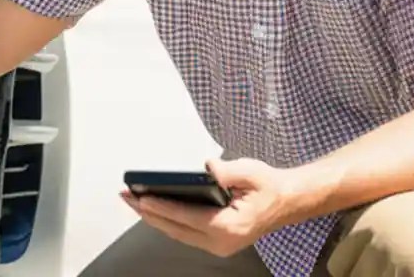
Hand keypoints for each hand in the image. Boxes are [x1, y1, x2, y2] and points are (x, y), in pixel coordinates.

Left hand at [122, 158, 304, 256]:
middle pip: (175, 229)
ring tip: (132, 201)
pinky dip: (167, 221)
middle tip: (126, 196)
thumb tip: (207, 167)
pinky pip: (185, 233)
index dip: (161, 207)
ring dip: (154, 217)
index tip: (140, 199)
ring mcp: (219, 246)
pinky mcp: (217, 243)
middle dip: (148, 212)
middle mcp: (222, 242)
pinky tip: (153, 209)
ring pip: (177, 233)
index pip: (186, 217)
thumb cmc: (269, 186)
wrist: (287, 202)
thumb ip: (227, 171)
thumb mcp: (250, 172)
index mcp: (228, 226)